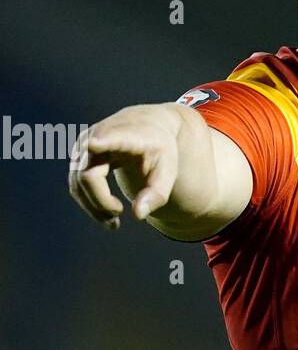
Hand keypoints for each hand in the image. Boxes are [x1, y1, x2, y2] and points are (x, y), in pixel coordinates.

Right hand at [68, 105, 181, 228]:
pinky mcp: (78, 156)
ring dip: (92, 207)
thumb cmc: (160, 149)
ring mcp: (84, 145)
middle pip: (88, 175)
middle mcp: (99, 136)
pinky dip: (89, 202)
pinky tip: (107, 214)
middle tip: (117, 222)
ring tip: (114, 223)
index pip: (110, 138)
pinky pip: (76, 184)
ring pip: (77, 183)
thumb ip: (157, 194)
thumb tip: (138, 215)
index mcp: (126, 135)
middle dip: (101, 202)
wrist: (146, 125)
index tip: (92, 144)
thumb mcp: (168, 171)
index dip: (100, 142)